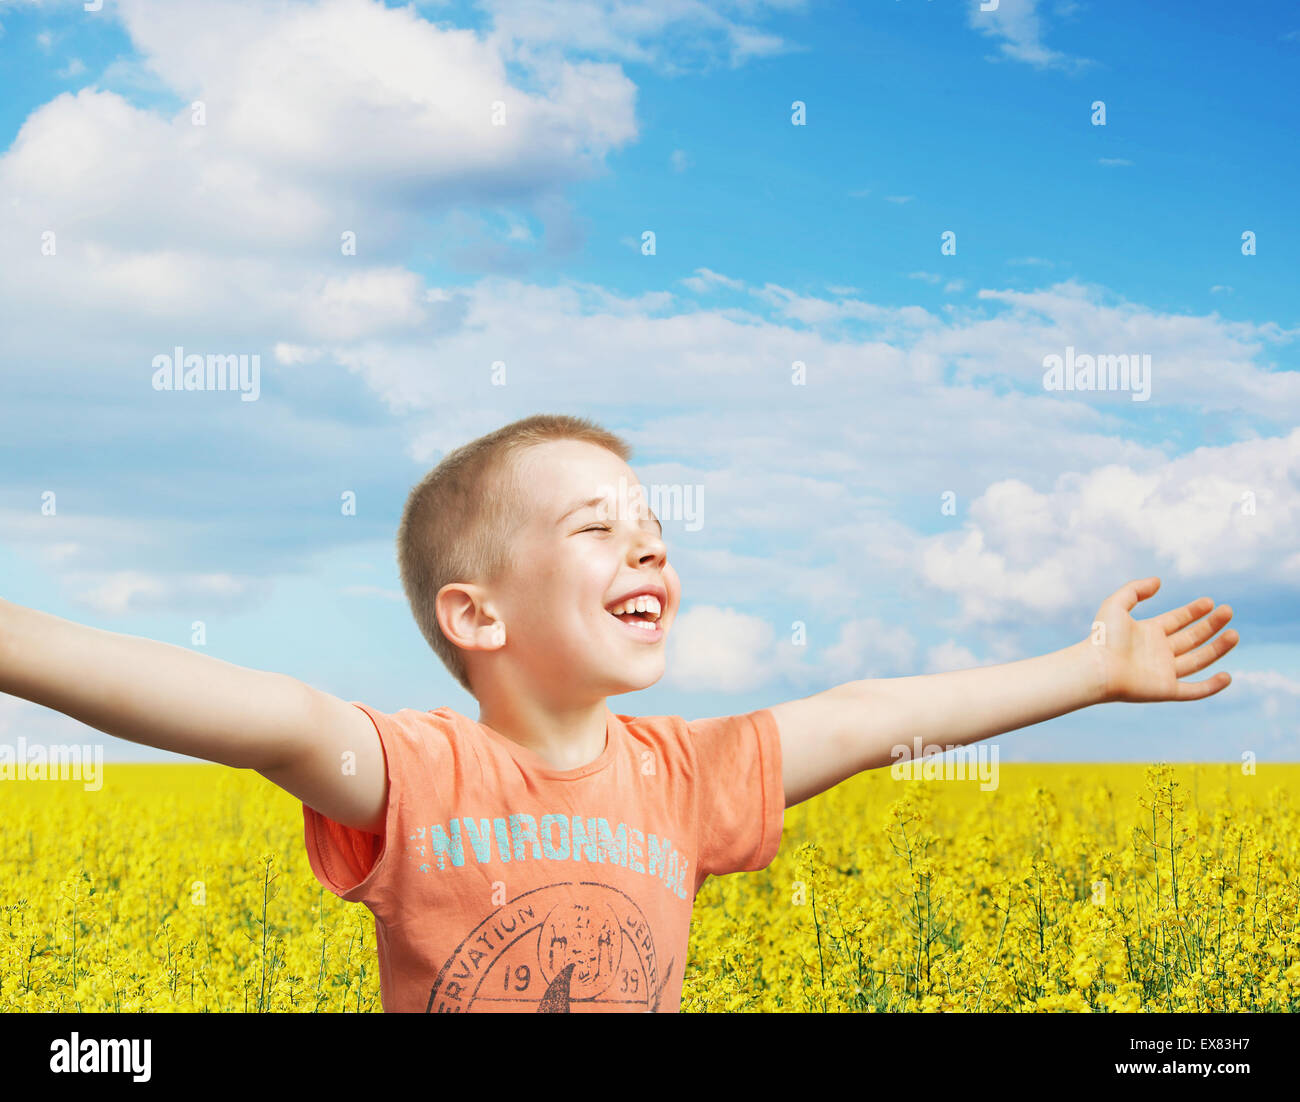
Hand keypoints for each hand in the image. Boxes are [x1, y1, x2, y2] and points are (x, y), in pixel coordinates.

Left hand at [1089, 577, 1237, 702]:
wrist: (1096, 668)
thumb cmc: (1103, 637)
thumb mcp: (1116, 604)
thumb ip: (1135, 589)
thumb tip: (1159, 581)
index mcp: (1148, 633)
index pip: (1177, 620)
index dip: (1193, 611)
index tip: (1210, 602)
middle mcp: (1158, 652)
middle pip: (1191, 638)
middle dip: (1211, 625)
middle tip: (1228, 611)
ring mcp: (1163, 672)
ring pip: (1198, 660)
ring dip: (1217, 649)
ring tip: (1234, 634)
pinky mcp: (1166, 690)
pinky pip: (1194, 690)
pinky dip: (1211, 686)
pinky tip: (1227, 676)